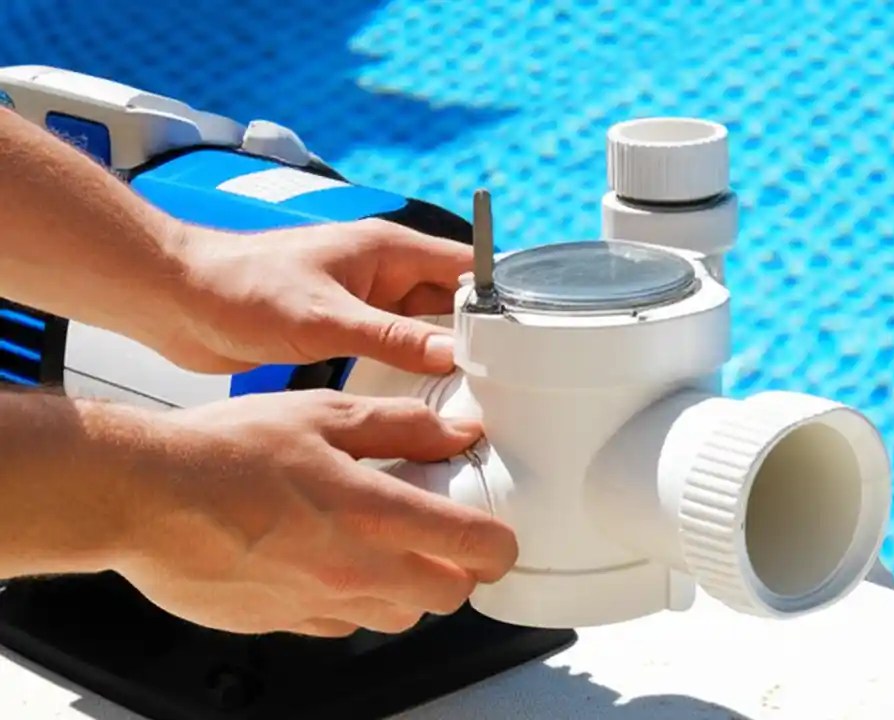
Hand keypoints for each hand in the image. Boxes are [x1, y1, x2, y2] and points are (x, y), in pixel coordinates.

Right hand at [116, 390, 514, 636]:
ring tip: (382, 548)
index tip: (497, 534)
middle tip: (441, 539)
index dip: (500, 543)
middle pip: (447, 596)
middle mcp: (353, 570)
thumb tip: (456, 435)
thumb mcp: (323, 414)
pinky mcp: (282, 624)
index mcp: (372, 513)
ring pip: (398, 618)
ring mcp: (317, 604)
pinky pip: (340, 625)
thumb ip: (400, 427)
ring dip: (406, 589)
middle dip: (457, 571)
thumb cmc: (225, 451)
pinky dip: (350, 602)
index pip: (475, 547)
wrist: (143, 496)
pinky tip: (327, 563)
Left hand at [152, 219, 472, 374]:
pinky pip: (390, 347)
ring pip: (419, 329)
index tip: (521, 335)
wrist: (175, 298)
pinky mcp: (339, 328)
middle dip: (473, 334)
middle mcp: (378, 273)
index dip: (493, 296)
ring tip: (472, 394)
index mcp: (384, 250)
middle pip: (446, 303)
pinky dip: (408, 369)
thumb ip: (389, 337)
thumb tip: (449, 354)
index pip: (461, 266)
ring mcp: (359, 301)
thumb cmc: (239, 288)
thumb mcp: (324, 318)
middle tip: (504, 378)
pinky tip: (421, 400)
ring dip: (440, 355)